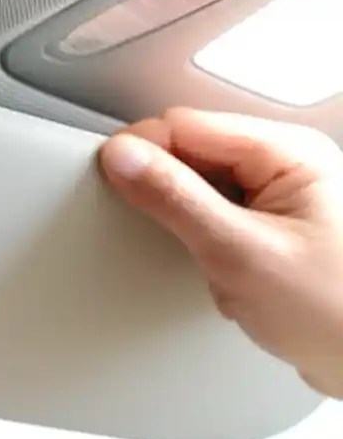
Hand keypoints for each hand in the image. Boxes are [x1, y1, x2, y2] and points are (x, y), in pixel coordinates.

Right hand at [99, 108, 342, 397]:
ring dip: (188, 224)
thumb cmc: (337, 314)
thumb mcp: (239, 253)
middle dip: (170, 195)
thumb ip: (174, 199)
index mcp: (291, 152)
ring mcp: (281, 194)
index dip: (144, 151)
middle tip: (177, 236)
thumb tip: (123, 158)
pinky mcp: (273, 224)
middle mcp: (289, 163)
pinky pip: (214, 215)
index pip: (187, 124)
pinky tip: (224, 271)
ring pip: (198, 186)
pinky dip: (205, 243)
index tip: (117, 182)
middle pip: (190, 152)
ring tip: (213, 259)